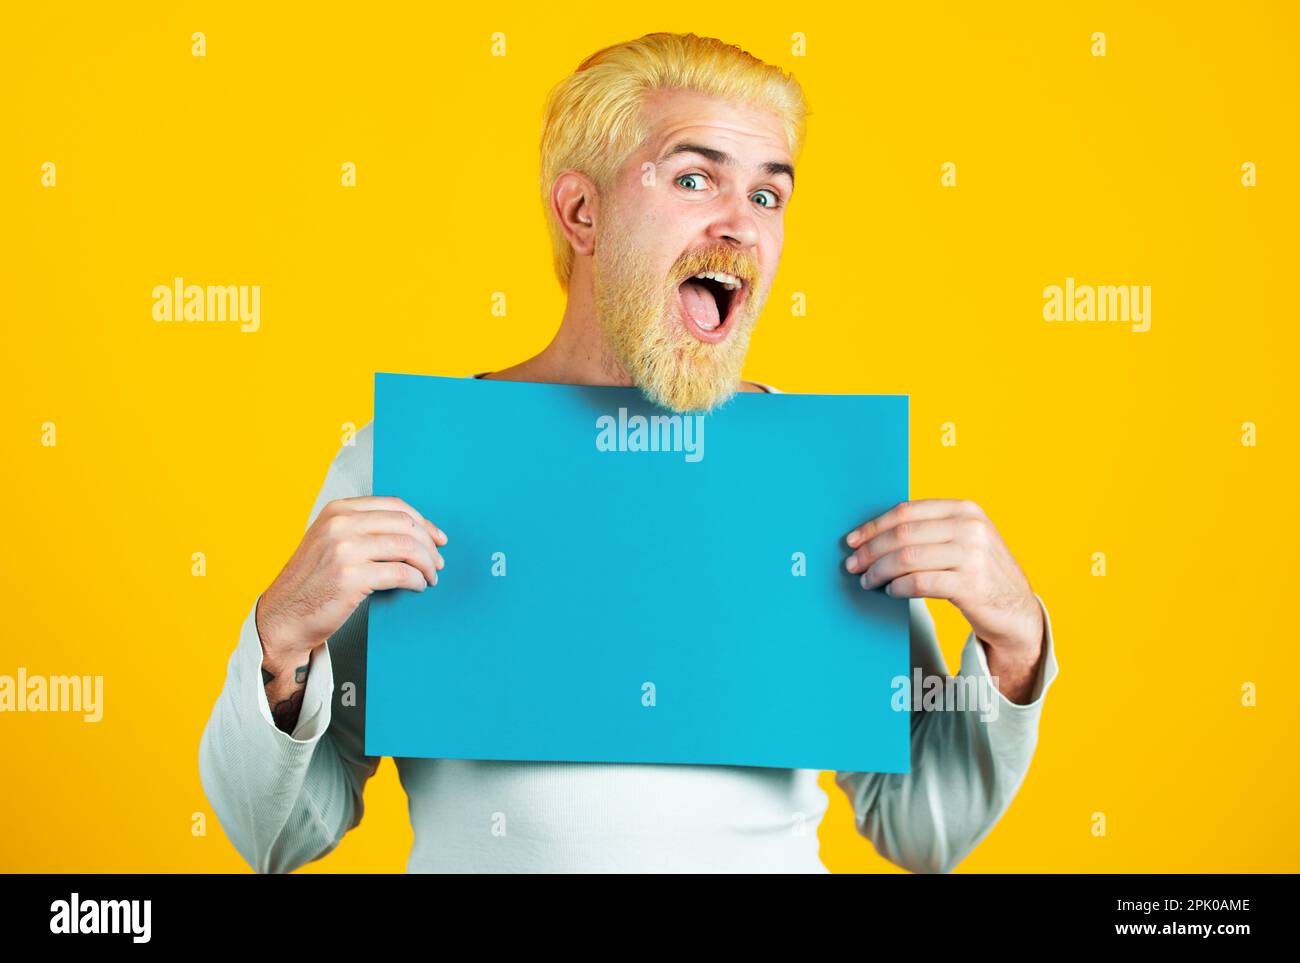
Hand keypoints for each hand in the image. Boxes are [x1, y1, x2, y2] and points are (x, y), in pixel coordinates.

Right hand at [256, 495, 447, 662]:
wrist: (283, 618)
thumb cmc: (310, 584)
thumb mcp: (328, 541)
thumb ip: (360, 529)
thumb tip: (409, 530)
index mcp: (337, 511)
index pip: (394, 505)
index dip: (422, 521)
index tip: (436, 537)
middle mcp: (340, 524)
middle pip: (405, 524)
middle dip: (429, 544)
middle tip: (438, 562)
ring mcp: (345, 549)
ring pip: (407, 547)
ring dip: (427, 564)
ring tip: (430, 577)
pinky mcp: (352, 577)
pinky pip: (401, 573)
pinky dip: (417, 580)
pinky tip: (417, 586)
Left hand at [842, 498, 1042, 657]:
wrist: (1017, 611)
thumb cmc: (981, 573)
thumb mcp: (965, 539)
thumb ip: (932, 529)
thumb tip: (876, 533)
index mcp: (965, 509)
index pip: (907, 512)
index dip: (874, 526)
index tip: (852, 540)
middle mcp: (970, 527)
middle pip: (902, 534)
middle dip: (870, 550)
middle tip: (853, 564)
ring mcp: (972, 555)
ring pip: (906, 558)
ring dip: (879, 571)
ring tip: (867, 580)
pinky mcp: (970, 585)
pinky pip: (919, 583)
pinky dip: (897, 587)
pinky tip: (890, 591)